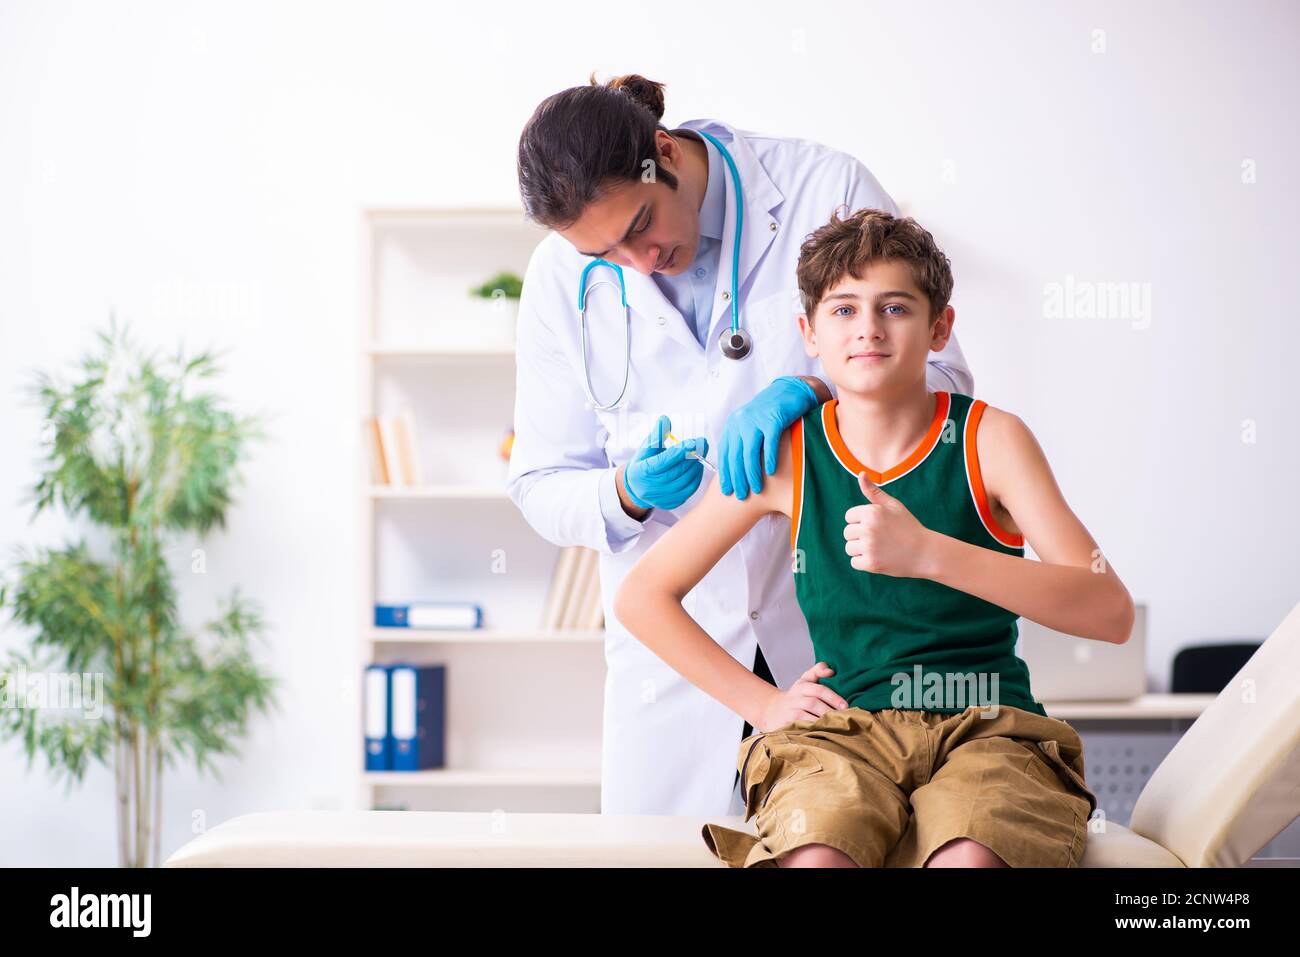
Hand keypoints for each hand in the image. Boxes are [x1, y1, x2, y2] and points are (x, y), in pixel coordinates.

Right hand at [623, 414, 709, 510]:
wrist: (637, 488)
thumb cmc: (643, 463)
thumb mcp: (646, 448)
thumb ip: (657, 435)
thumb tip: (665, 419)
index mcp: (643, 471)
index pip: (665, 460)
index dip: (681, 451)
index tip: (693, 441)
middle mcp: (652, 487)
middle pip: (677, 471)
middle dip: (692, 456)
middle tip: (703, 444)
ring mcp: (662, 497)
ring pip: (685, 481)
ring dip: (696, 466)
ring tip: (700, 454)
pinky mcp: (672, 503)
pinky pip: (689, 490)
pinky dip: (696, 477)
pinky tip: (697, 466)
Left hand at [719, 375, 819, 499]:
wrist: (789, 391)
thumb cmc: (770, 413)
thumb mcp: (751, 426)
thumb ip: (743, 442)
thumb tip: (736, 469)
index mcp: (733, 425)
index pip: (725, 453)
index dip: (725, 473)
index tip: (727, 491)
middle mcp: (741, 422)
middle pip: (736, 456)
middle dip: (738, 478)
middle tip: (741, 496)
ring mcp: (756, 420)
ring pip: (750, 452)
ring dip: (753, 473)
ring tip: (756, 489)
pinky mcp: (772, 419)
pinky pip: (769, 444)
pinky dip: (770, 459)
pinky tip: (772, 473)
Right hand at [758, 662, 848, 730]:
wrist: (772, 710)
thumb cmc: (796, 697)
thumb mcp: (805, 680)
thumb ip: (818, 671)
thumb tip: (831, 670)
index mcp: (802, 686)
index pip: (819, 689)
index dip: (833, 697)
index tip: (845, 706)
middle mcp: (794, 697)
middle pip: (813, 703)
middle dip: (829, 711)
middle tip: (843, 719)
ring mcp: (789, 712)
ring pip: (806, 716)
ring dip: (821, 722)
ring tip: (835, 727)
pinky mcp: (785, 724)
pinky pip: (799, 727)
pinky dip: (810, 730)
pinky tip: (821, 733)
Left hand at [843, 472, 935, 577]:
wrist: (925, 553)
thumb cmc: (908, 527)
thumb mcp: (893, 505)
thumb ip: (874, 491)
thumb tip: (861, 473)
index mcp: (871, 512)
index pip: (849, 516)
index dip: (861, 521)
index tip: (877, 526)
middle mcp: (868, 528)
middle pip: (847, 533)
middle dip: (860, 536)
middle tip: (881, 539)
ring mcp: (869, 546)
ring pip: (849, 548)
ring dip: (861, 550)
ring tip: (880, 548)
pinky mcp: (871, 563)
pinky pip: (854, 563)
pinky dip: (865, 563)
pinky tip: (880, 558)